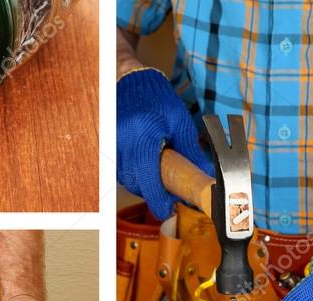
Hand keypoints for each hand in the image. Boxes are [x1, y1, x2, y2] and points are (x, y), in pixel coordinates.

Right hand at [117, 68, 214, 220]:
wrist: (130, 79)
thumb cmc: (157, 98)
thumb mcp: (180, 121)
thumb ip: (190, 149)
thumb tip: (204, 173)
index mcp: (143, 138)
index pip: (148, 180)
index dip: (158, 200)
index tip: (167, 210)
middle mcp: (123, 144)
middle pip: (136, 183)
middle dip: (152, 192)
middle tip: (169, 191)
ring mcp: (112, 145)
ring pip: (126, 179)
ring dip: (142, 183)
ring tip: (158, 174)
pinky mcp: (108, 145)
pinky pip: (119, 169)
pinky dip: (132, 173)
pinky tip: (144, 165)